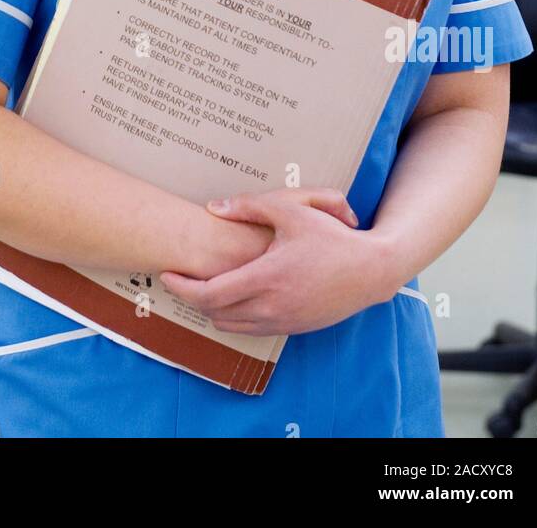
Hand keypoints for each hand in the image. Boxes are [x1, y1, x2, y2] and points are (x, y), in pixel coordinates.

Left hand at [159, 188, 388, 335]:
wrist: (370, 271)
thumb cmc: (330, 236)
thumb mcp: (291, 212)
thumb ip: (249, 207)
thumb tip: (212, 207)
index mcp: (266, 277)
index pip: (209, 293)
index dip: (182, 287)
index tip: (167, 275)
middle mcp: (271, 306)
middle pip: (214, 313)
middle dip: (192, 298)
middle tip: (180, 279)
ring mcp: (282, 321)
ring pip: (230, 325)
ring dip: (212, 309)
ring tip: (203, 286)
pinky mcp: (293, 329)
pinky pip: (251, 329)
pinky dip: (234, 316)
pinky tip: (233, 295)